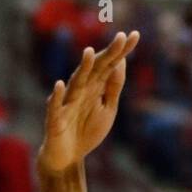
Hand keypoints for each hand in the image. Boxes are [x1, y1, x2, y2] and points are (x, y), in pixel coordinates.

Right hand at [38, 31, 139, 175]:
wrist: (68, 157)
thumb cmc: (87, 130)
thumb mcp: (108, 108)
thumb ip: (114, 86)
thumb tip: (122, 61)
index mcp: (95, 87)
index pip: (109, 65)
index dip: (121, 51)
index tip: (135, 35)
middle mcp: (81, 90)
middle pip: (96, 69)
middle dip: (108, 54)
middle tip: (121, 38)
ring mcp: (68, 103)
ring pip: (75, 83)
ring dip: (83, 69)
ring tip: (89, 53)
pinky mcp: (55, 119)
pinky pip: (55, 106)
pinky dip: (57, 96)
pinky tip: (59, 84)